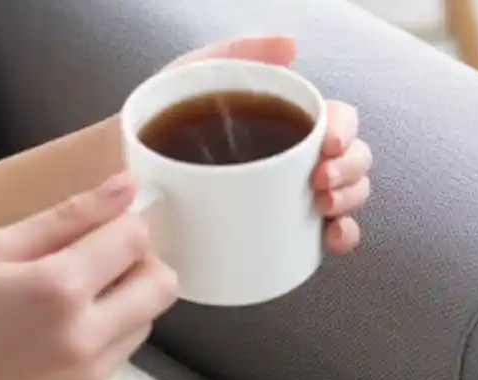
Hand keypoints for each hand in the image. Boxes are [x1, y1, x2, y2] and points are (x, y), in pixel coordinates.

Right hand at [0, 174, 177, 379]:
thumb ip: (68, 217)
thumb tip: (126, 186)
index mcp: (59, 290)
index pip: (135, 239)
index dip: (121, 220)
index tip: (93, 221)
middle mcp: (86, 337)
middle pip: (161, 284)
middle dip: (138, 259)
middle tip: (92, 253)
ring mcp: (89, 373)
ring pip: (148, 319)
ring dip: (126, 296)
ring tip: (68, 291)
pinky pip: (123, 349)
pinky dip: (109, 327)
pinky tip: (59, 323)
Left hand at [171, 37, 372, 253]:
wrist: (124, 172)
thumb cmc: (158, 119)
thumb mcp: (194, 74)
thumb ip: (238, 54)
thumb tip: (290, 46)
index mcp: (289, 120)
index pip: (339, 120)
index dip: (345, 130)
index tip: (329, 143)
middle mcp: (300, 158)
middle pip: (353, 159)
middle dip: (350, 170)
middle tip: (321, 181)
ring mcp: (297, 196)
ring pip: (349, 195)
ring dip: (350, 201)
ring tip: (324, 206)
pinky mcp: (286, 232)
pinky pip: (330, 235)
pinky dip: (342, 236)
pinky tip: (330, 237)